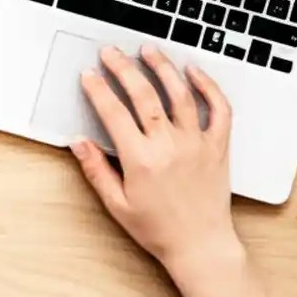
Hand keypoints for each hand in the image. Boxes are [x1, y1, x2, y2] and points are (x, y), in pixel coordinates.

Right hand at [70, 45, 241, 274]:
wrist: (201, 246)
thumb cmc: (158, 229)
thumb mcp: (117, 204)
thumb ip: (96, 169)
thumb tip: (78, 142)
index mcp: (141, 159)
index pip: (114, 113)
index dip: (98, 90)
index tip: (89, 75)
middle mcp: (169, 146)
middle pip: (144, 95)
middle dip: (124, 68)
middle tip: (111, 53)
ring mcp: (196, 143)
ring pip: (179, 94)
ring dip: (163, 68)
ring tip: (149, 50)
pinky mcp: (217, 146)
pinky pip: (218, 109)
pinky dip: (208, 87)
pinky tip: (194, 72)